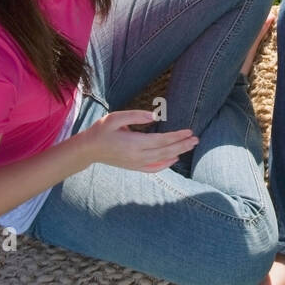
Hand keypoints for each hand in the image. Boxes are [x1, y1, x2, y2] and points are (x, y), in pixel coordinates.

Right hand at [74, 110, 198, 172]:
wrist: (88, 150)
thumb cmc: (101, 130)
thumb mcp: (115, 117)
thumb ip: (135, 116)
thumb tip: (155, 116)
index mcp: (134, 143)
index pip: (161, 140)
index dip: (177, 136)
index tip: (189, 131)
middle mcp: (137, 156)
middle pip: (165, 151)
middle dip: (182, 145)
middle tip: (196, 139)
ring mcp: (136, 164)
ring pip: (161, 160)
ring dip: (177, 153)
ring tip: (190, 146)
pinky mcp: (133, 167)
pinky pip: (153, 169)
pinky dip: (165, 164)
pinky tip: (174, 158)